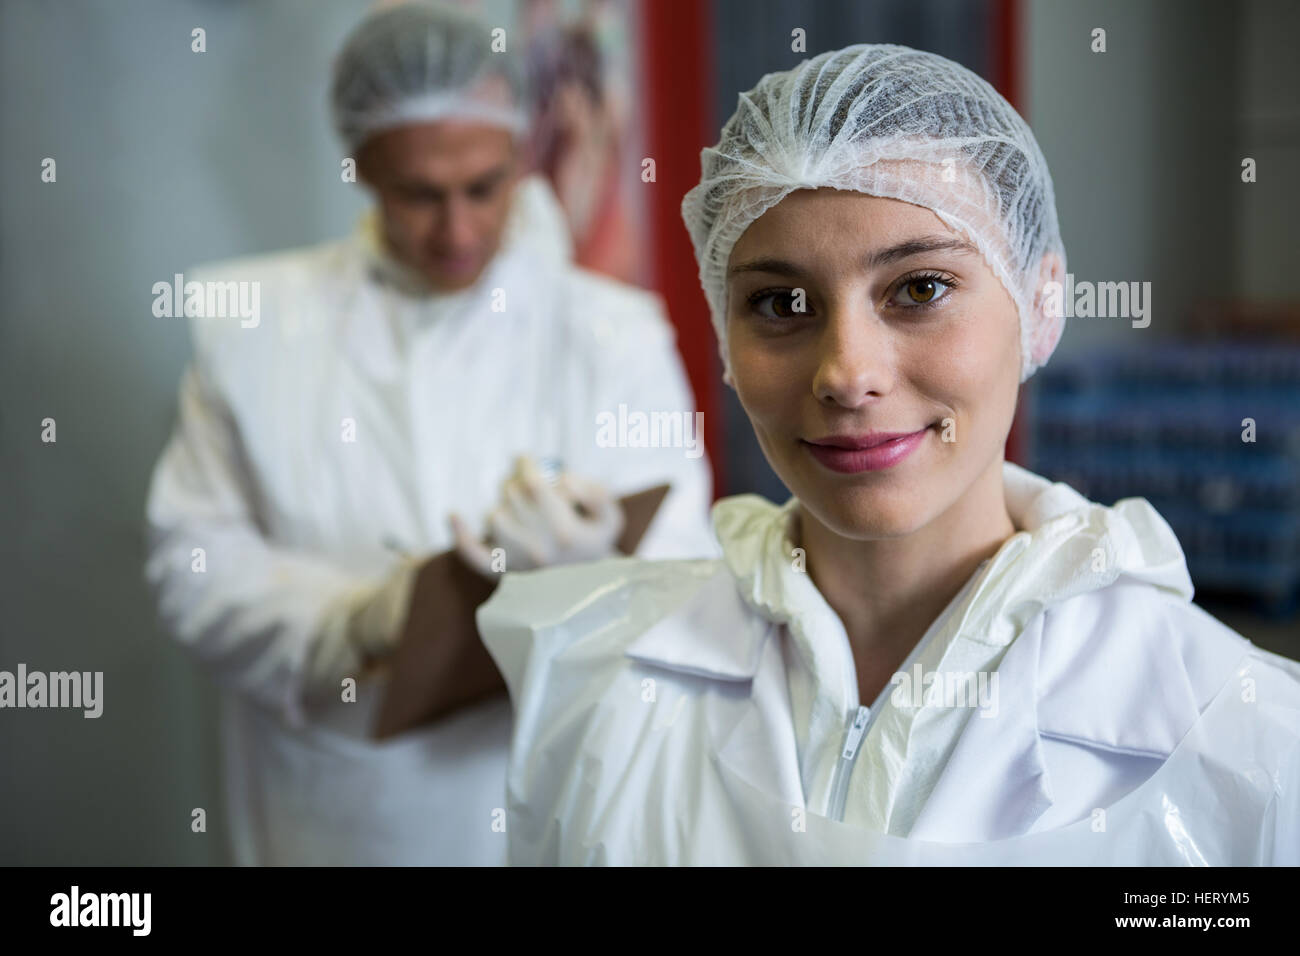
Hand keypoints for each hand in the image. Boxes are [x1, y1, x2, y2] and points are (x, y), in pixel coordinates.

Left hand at [449, 456, 623, 577]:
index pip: (535, 484)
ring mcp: (518, 563)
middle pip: (513, 496)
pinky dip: (460, 535)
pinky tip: (453, 515)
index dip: (526, 465)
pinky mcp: (501, 573)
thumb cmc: (596, 544)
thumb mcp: (611, 517)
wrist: (588, 592)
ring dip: (504, 504)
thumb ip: (597, 492)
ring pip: (495, 517)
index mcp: (565, 531)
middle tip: (526, 482)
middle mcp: (539, 549)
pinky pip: (473, 555)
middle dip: (516, 481)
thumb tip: (564, 479)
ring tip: (516, 505)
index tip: (526, 460)